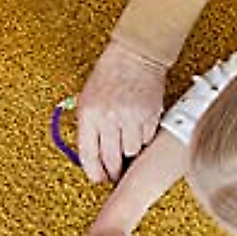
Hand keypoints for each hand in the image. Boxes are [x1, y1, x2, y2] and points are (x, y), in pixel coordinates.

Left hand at [77, 39, 166, 183]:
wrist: (133, 56)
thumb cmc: (107, 76)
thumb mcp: (86, 99)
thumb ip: (87, 127)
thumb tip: (91, 157)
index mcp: (88, 114)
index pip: (89, 155)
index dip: (94, 172)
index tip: (98, 178)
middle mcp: (109, 118)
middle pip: (111, 160)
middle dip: (113, 171)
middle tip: (114, 172)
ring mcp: (131, 117)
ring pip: (131, 152)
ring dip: (129, 152)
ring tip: (126, 143)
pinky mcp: (150, 116)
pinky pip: (146, 140)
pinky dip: (143, 139)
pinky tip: (138, 129)